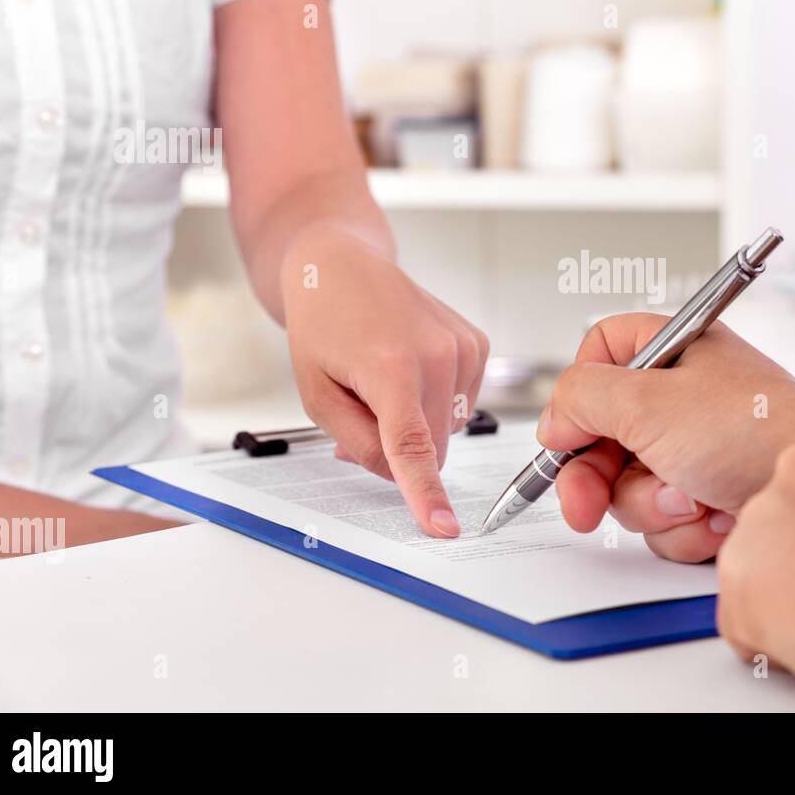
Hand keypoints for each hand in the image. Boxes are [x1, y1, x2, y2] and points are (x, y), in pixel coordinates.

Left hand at [281, 225, 488, 537]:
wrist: (343, 266)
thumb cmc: (324, 324)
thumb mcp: (317, 393)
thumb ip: (356, 442)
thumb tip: (397, 474)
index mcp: (390, 366)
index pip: (413, 446)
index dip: (426, 494)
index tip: (443, 527)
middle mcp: (437, 354)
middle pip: (432, 447)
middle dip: (399, 448)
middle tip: (362, 405)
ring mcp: (463, 347)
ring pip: (448, 430)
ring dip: (418, 422)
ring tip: (385, 376)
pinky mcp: (477, 344)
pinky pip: (461, 404)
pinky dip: (435, 401)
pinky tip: (410, 366)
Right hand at [537, 312, 794, 561]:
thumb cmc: (759, 429)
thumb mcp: (650, 400)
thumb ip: (583, 397)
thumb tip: (556, 416)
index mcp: (675, 350)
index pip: (602, 351)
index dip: (577, 395)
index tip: (567, 433)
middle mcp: (684, 396)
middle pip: (604, 432)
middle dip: (600, 477)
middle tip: (588, 504)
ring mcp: (697, 448)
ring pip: (629, 485)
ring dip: (652, 503)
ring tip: (693, 496)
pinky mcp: (711, 495)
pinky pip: (664, 518)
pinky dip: (683, 526)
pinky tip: (716, 514)